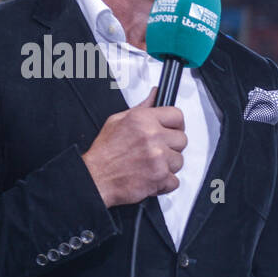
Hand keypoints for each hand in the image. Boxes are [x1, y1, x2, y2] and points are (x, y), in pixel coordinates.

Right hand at [81, 87, 186, 207]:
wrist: (95, 178)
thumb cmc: (105, 152)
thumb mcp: (118, 120)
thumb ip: (142, 107)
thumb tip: (155, 95)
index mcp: (143, 120)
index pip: (177, 115)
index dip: (175, 124)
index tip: (172, 130)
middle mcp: (152, 136)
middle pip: (182, 139)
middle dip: (171, 146)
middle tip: (157, 150)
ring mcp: (158, 157)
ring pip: (179, 160)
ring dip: (168, 165)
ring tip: (150, 164)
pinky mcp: (160, 176)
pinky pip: (175, 180)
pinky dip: (165, 182)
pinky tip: (151, 176)